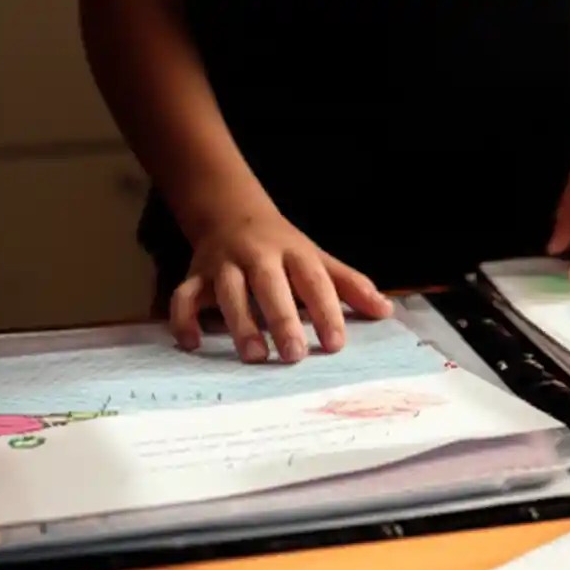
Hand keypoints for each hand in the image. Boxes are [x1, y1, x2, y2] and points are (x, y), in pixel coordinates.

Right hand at [170, 211, 391, 362]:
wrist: (231, 212)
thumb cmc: (283, 247)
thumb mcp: (319, 260)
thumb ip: (351, 286)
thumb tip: (386, 311)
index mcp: (295, 252)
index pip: (314, 281)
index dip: (327, 311)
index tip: (336, 344)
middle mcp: (258, 256)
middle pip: (270, 286)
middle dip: (282, 320)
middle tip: (295, 355)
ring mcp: (224, 264)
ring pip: (228, 291)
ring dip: (239, 323)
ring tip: (255, 356)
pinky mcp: (195, 274)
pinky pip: (184, 296)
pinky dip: (183, 318)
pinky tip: (192, 344)